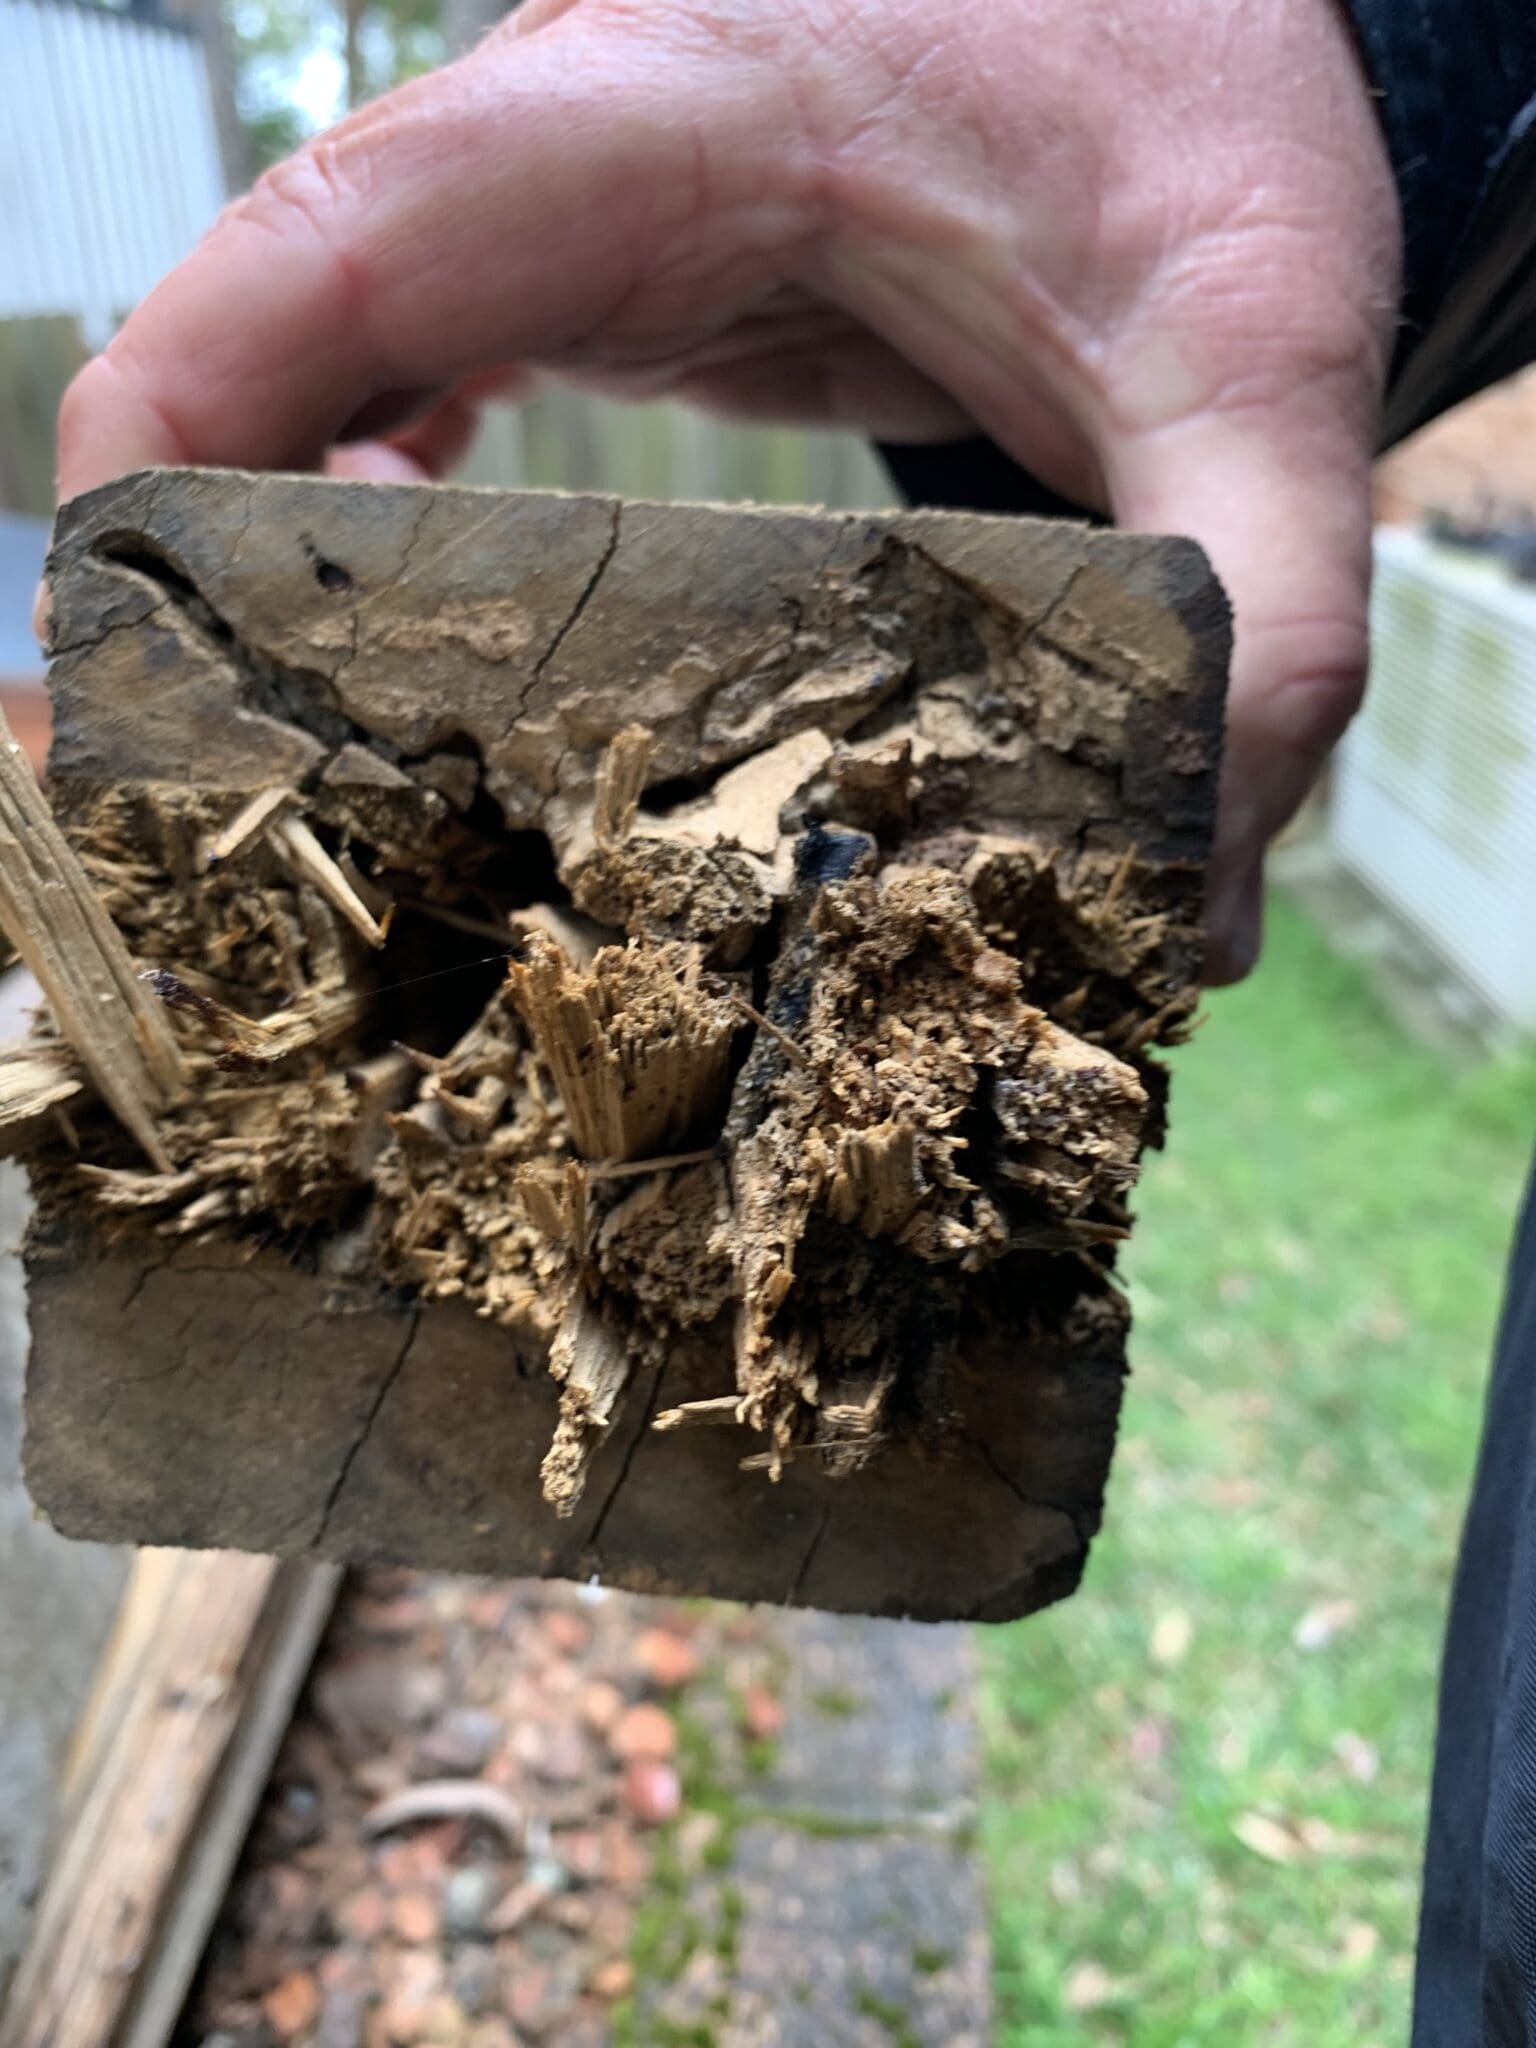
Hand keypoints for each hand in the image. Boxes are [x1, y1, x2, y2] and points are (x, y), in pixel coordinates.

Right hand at [54, 0, 1399, 980]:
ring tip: (284, 766)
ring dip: (271, 555)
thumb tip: (1185, 906)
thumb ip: (1257, 610)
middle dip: (203, 561)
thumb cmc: (1202, 98)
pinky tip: (403, 642)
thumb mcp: (1259, 343)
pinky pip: (407, 372)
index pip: (339, 255)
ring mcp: (569, 213)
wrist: (1199, 7)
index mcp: (670, 119)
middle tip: (205, 802)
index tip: (128, 640)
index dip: (180, 432)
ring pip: (323, 365)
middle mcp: (568, 157)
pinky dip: (365, 504)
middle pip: (280, 341)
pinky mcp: (606, 275)